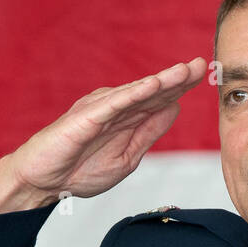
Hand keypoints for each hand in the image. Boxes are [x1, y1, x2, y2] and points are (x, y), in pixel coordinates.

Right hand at [0, 57, 207, 219]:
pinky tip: (153, 85)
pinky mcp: (85, 117)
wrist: (42, 182)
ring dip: (161, 81)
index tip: (205, 77)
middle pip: (151, 91)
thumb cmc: (78, 170)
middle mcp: (115, 108)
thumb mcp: (127, 157)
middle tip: (202, 64)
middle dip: (177, 78)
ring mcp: (100, 110)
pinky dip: (134, 93)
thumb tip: (174, 108)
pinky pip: (114, 103)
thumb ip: (148, 132)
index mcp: (126, 119)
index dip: (180, 88)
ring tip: (185, 71)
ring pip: (136, 92)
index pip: (158, 101)